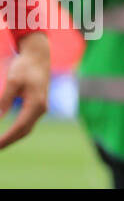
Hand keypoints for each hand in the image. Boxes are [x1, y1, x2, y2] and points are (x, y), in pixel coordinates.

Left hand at [0, 32, 49, 148]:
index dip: (7, 138)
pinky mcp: (38, 106)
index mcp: (37, 103)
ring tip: (0, 144)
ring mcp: (41, 107)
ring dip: (13, 138)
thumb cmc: (25, 67)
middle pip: (25, 131)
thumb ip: (5, 100)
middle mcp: (41, 108)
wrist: (39, 57)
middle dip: (9, 141)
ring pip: (27, 128)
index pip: (20, 126)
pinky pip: (28, 123)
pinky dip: (17, 130)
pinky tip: (8, 133)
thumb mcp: (13, 81)